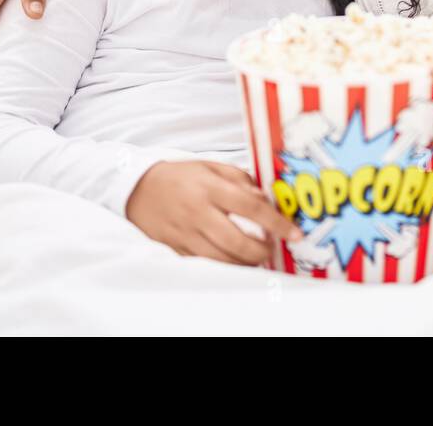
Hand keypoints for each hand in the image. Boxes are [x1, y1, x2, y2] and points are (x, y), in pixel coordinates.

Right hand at [126, 160, 302, 265]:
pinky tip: (235, 260)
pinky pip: (205, 264)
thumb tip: (265, 199)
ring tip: (257, 256)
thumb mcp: (212, 167)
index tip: (294, 234)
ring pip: (222, 259)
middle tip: (272, 249)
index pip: (251, 208)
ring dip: (245, 262)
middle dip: (262, 251)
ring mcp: (186, 233)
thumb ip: (242, 180)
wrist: (138, 188)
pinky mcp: (176, 248)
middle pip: (237, 241)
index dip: (277, 223)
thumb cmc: (181, 176)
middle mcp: (198, 212)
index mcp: (210, 188)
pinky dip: (224, 265)